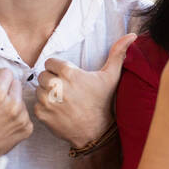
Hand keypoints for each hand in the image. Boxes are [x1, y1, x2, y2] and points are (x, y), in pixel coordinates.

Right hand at [0, 45, 32, 168]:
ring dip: (9, 103)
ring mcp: (20, 119)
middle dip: (3, 90)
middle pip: (15, 84)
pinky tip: (0, 124)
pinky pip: (25, 114)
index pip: (5, 73)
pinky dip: (16, 118)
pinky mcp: (25, 130)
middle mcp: (12, 106)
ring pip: (20, 99)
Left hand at [35, 33, 137, 148]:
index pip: (50, 62)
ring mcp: (47, 100)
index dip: (59, 69)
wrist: (95, 132)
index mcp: (68, 72)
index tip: (68, 78)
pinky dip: (45, 108)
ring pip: (39, 89)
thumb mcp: (111, 76)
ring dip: (47, 94)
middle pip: (43, 75)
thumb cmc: (102, 102)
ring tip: (62, 100)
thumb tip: (131, 36)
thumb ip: (117, 54)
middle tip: (66, 90)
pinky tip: (58, 111)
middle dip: (52, 81)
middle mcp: (55, 85)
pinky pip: (36, 104)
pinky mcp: (42, 114)